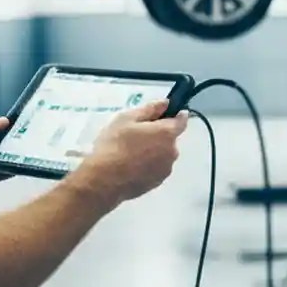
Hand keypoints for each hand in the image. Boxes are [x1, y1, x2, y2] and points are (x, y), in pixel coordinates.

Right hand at [70, 100, 188, 206]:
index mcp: (167, 133)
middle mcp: (172, 152)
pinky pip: (156, 168)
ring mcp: (165, 169)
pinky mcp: (157, 183)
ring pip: (163, 154)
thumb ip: (149, 109)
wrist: (105, 180)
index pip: (182, 120)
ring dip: (153, 151)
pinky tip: (131, 166)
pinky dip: (148, 165)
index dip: (175, 115)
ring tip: (131, 152)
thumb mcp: (126, 118)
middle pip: (170, 138)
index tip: (164, 114)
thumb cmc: (115, 144)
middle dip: (158, 135)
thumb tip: (166, 103)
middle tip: (136, 134)